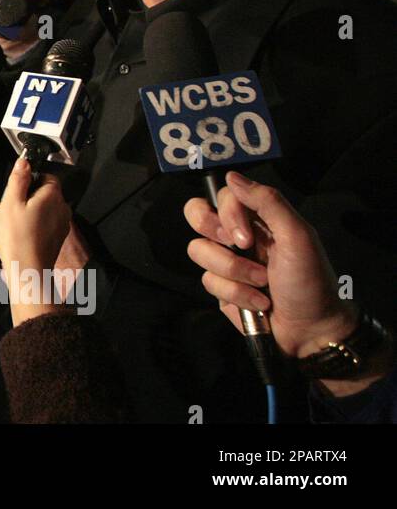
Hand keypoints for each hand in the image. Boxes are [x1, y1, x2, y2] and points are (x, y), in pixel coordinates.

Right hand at [0, 156, 77, 324]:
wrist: (27, 271)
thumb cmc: (18, 237)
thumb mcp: (10, 202)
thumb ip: (18, 179)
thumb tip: (24, 162)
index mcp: (53, 196)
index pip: (44, 176)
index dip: (26, 181)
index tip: (11, 192)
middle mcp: (61, 209)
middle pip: (37, 195)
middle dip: (15, 202)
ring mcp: (59, 225)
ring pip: (35, 211)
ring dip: (16, 216)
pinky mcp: (54, 239)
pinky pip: (38, 226)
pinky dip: (23, 228)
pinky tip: (6, 237)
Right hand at [183, 171, 389, 395]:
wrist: (310, 331)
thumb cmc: (311, 282)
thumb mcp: (297, 237)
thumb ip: (268, 202)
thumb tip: (232, 176)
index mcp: (259, 218)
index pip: (223, 196)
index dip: (227, 213)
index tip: (246, 237)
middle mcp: (238, 235)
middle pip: (197, 214)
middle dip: (214, 233)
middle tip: (242, 248)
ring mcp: (227, 261)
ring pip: (199, 250)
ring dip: (234, 272)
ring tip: (261, 284)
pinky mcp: (221, 287)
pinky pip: (208, 281)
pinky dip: (236, 294)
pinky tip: (258, 302)